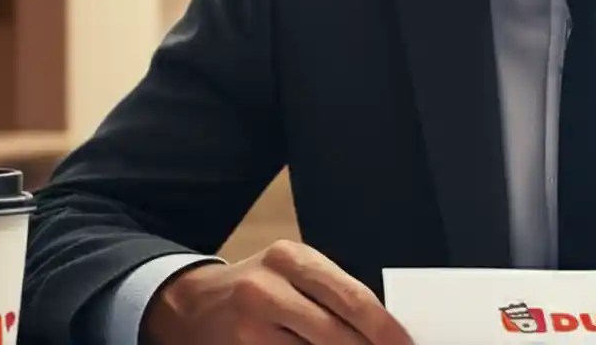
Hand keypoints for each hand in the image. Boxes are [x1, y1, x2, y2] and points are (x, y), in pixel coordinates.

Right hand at [142, 240, 412, 344]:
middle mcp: (266, 288)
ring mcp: (248, 327)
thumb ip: (334, 295)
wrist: (189, 304)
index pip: (352, 297)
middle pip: (334, 332)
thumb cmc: (258, 288)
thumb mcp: (294, 274)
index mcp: (291, 258)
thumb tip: (385, 329)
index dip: (385, 328)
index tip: (407, 343)